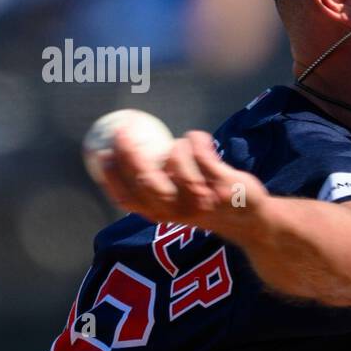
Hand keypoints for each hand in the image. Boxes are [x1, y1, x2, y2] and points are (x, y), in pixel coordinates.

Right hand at [100, 129, 267, 236]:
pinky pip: (203, 155)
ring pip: (177, 165)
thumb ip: (154, 184)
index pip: (129, 199)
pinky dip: (197, 140)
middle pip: (147, 182)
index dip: (112, 177)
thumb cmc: (204, 202)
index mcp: (161, 215)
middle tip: (122, 132)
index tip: (102, 154)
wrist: (248, 218)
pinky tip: (197, 136)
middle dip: (130, 155)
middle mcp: (178, 211)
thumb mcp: (176, 201)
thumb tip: (122, 155)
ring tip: (181, 143)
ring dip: (176, 148)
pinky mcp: (223, 186)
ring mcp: (202, 199)